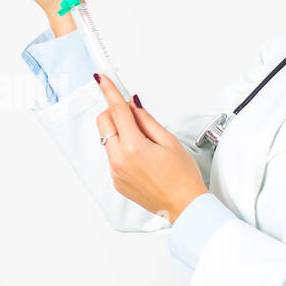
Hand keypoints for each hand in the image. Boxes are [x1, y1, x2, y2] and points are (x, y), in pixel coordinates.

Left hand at [95, 73, 208, 222]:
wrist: (184, 206)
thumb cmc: (182, 177)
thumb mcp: (169, 141)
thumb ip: (147, 120)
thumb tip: (133, 105)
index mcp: (133, 147)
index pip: (117, 110)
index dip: (109, 91)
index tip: (101, 79)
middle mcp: (119, 160)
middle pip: (104, 123)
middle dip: (114, 113)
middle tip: (134, 116)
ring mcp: (115, 172)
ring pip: (107, 140)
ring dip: (119, 133)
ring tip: (144, 143)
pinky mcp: (116, 181)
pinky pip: (112, 157)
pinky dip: (121, 150)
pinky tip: (142, 158)